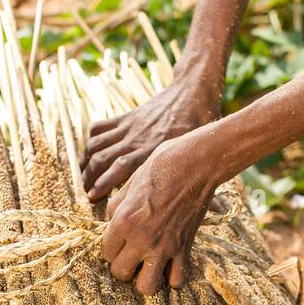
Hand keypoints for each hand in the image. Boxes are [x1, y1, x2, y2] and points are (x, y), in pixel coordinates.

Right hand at [81, 74, 219, 201]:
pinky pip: (100, 127)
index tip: (92, 197)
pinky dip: (91, 141)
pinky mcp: (126, 117)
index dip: (104, 182)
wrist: (192, 93)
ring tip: (84, 177)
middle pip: (103, 158)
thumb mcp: (201, 154)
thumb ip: (206, 183)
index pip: (120, 168)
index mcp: (151, 150)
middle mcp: (136, 138)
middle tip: (86, 192)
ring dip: (86, 161)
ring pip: (97, 144)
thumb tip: (219, 212)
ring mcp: (128, 127)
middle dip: (90, 176)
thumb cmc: (198, 126)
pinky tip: (89, 154)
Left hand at [101, 135, 217, 294]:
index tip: (120, 242)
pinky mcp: (185, 249)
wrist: (195, 164)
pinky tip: (170, 266)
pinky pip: (177, 280)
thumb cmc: (160, 167)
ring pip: (146, 288)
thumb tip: (111, 221)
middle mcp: (141, 238)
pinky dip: (173, 278)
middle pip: (120, 273)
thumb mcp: (129, 183)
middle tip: (131, 256)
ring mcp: (164, 247)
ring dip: (145, 280)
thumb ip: (116, 207)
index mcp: (123, 221)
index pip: (105, 252)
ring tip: (148, 267)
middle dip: (123, 267)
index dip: (111, 248)